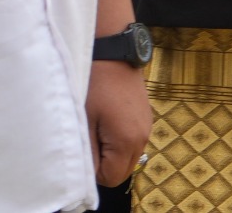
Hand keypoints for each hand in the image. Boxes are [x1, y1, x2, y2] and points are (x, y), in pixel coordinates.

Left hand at [87, 60, 153, 187]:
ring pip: (127, 156)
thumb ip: (88, 154)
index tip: (84, 148)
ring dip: (112, 151)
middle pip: (122, 171)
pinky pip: (132, 141)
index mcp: (128, 142)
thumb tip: (88, 176)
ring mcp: (147, 126)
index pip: (111, 178)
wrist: (114, 52)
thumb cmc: (96, 85)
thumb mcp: (84, 121)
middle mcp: (143, 137)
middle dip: (105, 164)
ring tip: (98, 126)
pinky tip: (108, 118)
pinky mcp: (145, 116)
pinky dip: (119, 139)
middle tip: (90, 138)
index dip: (93, 171)